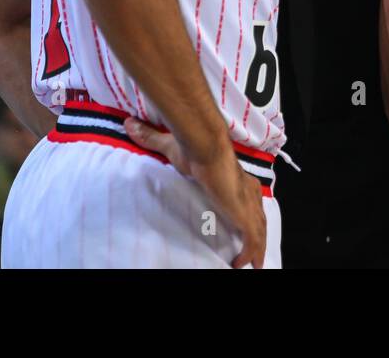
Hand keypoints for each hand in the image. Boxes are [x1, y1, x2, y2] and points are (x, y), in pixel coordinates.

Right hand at [125, 119, 267, 267]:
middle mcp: (247, 190)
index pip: (248, 196)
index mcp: (236, 177)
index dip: (247, 209)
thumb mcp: (170, 147)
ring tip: (252, 264)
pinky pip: (252, 239)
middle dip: (257, 232)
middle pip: (258, 216)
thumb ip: (152, 138)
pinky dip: (251, 252)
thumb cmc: (194, 148)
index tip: (243, 222)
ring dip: (257, 247)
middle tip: (253, 250)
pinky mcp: (244, 214)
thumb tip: (130, 125)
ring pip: (259, 230)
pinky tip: (244, 264)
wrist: (206, 148)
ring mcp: (247, 203)